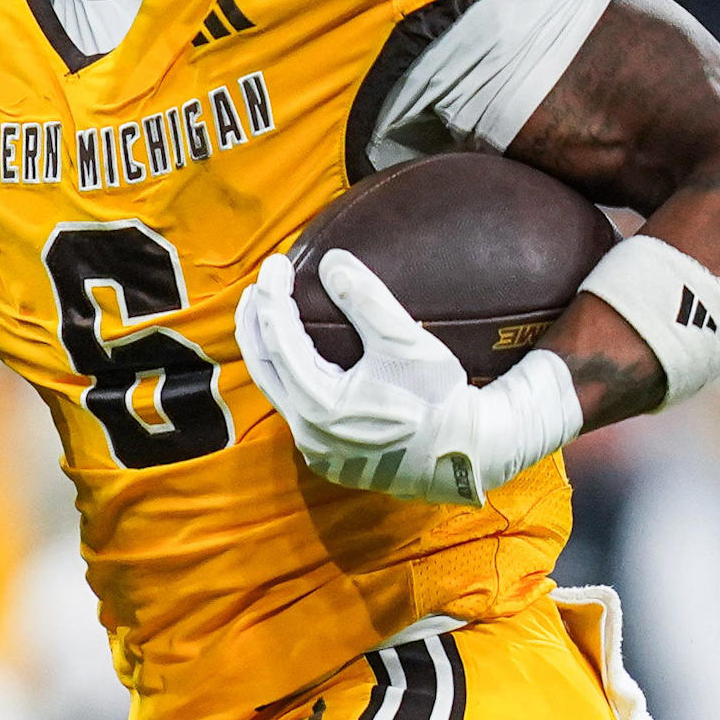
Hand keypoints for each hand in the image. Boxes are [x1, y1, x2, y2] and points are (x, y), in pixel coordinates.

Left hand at [234, 249, 579, 505]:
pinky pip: (295, 409)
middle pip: (263, 367)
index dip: (273, 295)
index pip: (277, 339)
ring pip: (276, 391)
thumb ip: (366, 299)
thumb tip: (331, 261)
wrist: (464, 456)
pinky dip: (290, 376)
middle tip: (259, 284)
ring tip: (269, 314)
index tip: (278, 262)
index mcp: (320, 404)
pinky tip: (298, 357)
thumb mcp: (404, 342)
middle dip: (255, 322)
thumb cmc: (438, 399)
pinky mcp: (328, 458)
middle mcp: (308, 432)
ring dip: (270, 350)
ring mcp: (316, 449)